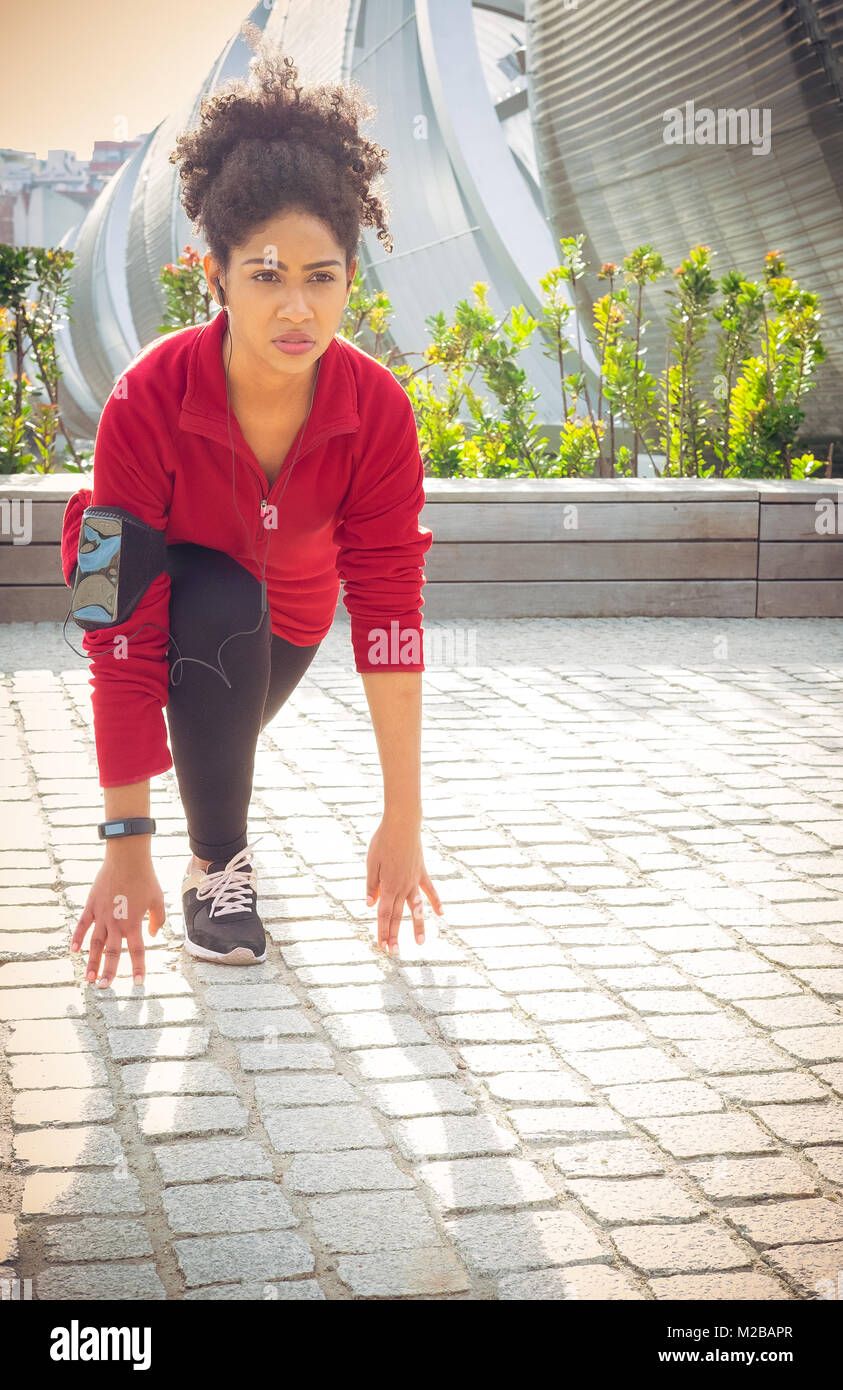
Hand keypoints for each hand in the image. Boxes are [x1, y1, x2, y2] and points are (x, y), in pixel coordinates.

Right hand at [70, 854, 166, 986]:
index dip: (137, 968)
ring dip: (91, 961)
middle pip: (112, 952)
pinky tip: (73, 950)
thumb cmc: (145, 878)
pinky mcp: (92, 905)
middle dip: (108, 972)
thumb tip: (154, 935)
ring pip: (95, 943)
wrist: (127, 859)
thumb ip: (157, 920)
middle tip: (103, 988)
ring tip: (88, 978)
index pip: (137, 951)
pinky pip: (82, 924)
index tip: (137, 983)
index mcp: (134, 923)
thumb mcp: (158, 900)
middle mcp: (116, 923)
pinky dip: (77, 937)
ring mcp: (102, 915)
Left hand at [366, 815, 442, 953]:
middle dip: (394, 935)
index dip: (382, 931)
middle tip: (394, 952)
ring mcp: (414, 881)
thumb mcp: (371, 863)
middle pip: (398, 916)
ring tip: (421, 943)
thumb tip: (370, 904)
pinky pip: (430, 890)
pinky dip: (435, 902)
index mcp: (388, 886)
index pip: (384, 914)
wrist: (402, 824)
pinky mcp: (422, 872)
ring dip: (418, 926)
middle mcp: (403, 887)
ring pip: (416, 908)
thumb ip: (372, 885)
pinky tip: (441, 913)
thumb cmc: (383, 841)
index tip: (383, 947)